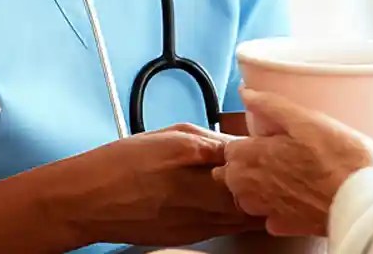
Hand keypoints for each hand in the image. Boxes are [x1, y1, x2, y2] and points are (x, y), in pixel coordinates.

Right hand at [47, 123, 261, 246]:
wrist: (87, 202)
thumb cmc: (121, 163)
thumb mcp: (169, 135)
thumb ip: (210, 140)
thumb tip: (240, 144)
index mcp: (191, 164)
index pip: (246, 163)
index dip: (267, 157)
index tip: (278, 149)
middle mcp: (196, 198)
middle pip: (251, 195)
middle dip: (271, 184)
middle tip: (285, 171)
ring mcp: (194, 223)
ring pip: (243, 216)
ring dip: (261, 204)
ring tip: (273, 189)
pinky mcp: (189, 237)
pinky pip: (227, 227)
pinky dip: (242, 217)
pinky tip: (247, 206)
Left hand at [215, 89, 372, 236]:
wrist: (366, 200)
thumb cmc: (343, 159)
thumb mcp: (308, 120)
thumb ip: (272, 106)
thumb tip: (246, 93)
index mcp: (256, 157)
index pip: (230, 149)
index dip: (247, 140)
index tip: (264, 137)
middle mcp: (255, 188)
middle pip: (233, 176)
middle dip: (245, 165)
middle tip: (273, 154)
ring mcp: (270, 210)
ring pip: (248, 198)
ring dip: (256, 187)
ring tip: (284, 174)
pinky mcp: (287, 227)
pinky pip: (272, 217)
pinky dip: (278, 208)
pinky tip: (297, 197)